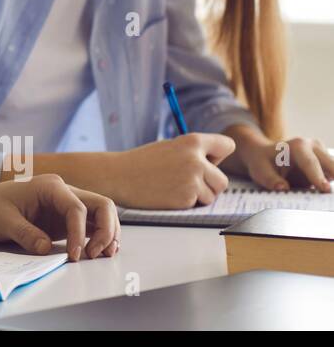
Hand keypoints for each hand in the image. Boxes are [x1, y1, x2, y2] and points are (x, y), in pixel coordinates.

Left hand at [0, 174, 119, 261]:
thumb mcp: (2, 221)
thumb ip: (25, 233)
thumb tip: (46, 248)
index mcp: (49, 186)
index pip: (77, 207)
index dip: (80, 233)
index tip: (74, 255)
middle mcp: (62, 192)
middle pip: (101, 206)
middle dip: (106, 230)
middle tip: (95, 255)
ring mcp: (65, 205)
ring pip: (101, 215)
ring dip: (107, 234)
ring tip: (101, 256)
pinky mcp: (64, 219)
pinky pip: (91, 226)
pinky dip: (99, 238)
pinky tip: (98, 253)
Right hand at [108, 133, 234, 207]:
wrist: (118, 176)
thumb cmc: (142, 162)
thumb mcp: (170, 147)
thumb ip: (193, 152)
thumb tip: (217, 164)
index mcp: (192, 141)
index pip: (227, 146)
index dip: (217, 157)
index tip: (206, 161)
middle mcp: (196, 160)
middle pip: (223, 180)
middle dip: (209, 184)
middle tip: (186, 181)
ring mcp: (192, 180)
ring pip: (212, 195)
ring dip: (198, 195)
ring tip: (174, 187)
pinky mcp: (186, 199)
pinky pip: (197, 204)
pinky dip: (186, 203)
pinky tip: (168, 194)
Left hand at [231, 132, 333, 192]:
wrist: (264, 155)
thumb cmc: (262, 161)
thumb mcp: (260, 170)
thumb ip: (270, 179)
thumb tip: (282, 187)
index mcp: (298, 145)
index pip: (310, 163)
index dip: (318, 177)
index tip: (325, 189)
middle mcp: (313, 146)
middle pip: (329, 165)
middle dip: (328, 179)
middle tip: (328, 194)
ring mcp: (321, 153)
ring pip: (332, 171)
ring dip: (327, 182)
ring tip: (321, 194)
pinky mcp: (325, 163)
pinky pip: (330, 176)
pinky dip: (325, 184)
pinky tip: (318, 191)